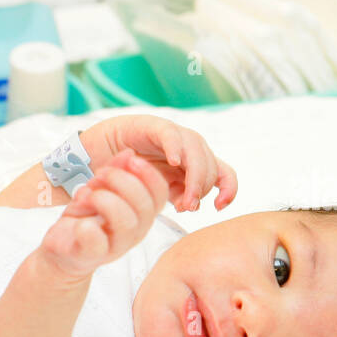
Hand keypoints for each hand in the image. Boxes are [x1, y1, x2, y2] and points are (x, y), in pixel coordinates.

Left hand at [40, 149, 169, 278]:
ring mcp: (115, 246)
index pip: (159, 194)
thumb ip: (115, 171)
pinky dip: (87, 228)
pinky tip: (78, 221)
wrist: (60, 248)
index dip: (149, 174)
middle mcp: (134, 232)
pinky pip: (96, 242)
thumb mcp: (99, 189)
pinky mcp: (91, 256)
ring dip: (106, 200)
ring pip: (125, 223)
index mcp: (140, 213)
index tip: (132, 159)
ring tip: (86, 195)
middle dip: (125, 183)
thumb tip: (129, 153)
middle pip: (146, 208)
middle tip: (102, 173)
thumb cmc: (84, 218)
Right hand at [82, 115, 236, 211]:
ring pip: (198, 156)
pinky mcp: (158, 128)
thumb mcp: (162, 191)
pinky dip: (176, 148)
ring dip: (194, 181)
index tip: (218, 208)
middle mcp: (193, 150)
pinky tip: (173, 161)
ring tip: (181, 202)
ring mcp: (178, 138)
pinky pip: (172, 136)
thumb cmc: (136, 173)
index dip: (229, 191)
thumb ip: (179, 197)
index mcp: (198, 165)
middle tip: (185, 208)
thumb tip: (191, 206)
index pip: (225, 176)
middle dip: (200, 192)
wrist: (107, 152)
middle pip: (211, 170)